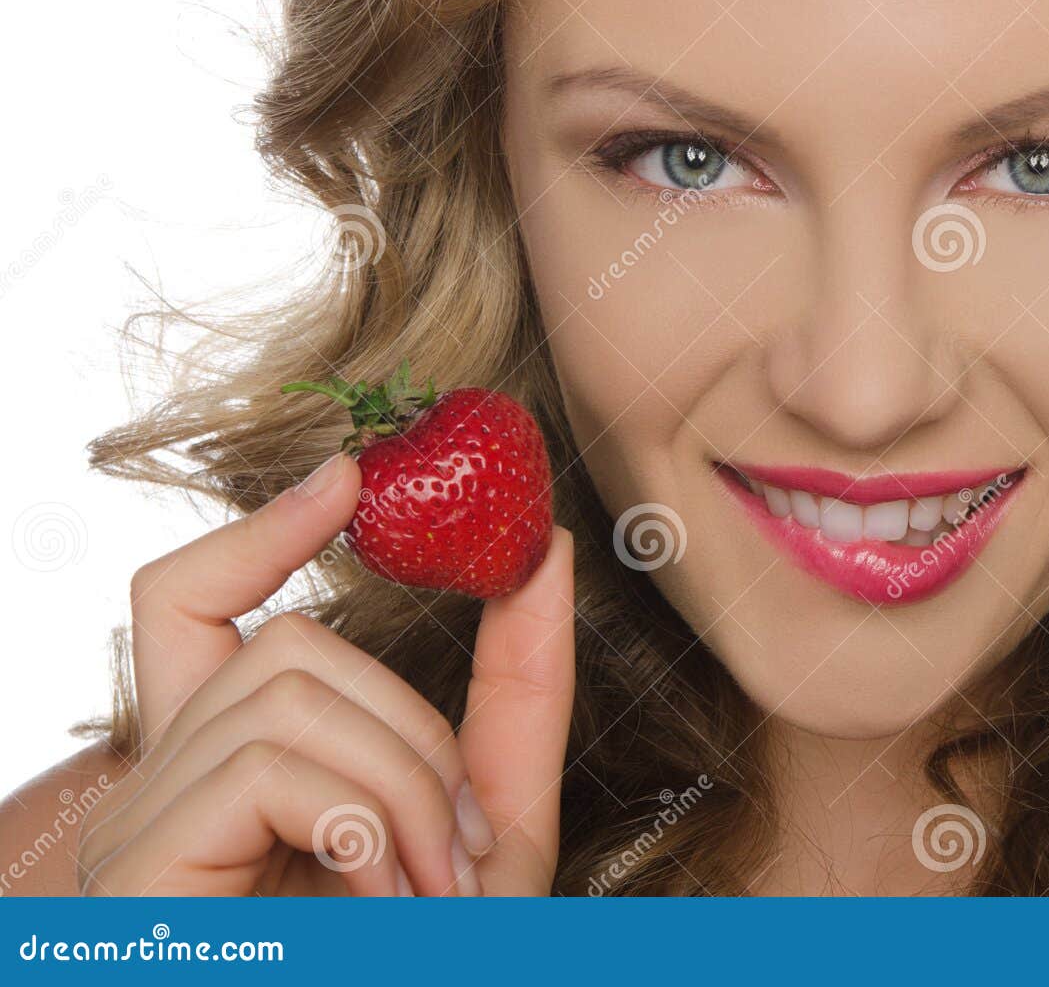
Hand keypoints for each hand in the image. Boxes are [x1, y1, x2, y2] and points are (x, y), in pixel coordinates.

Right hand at [75, 453, 573, 895]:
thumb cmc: (421, 959)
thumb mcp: (490, 823)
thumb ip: (516, 694)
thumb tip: (544, 544)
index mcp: (232, 774)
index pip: (186, 608)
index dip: (256, 532)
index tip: (348, 477)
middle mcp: (165, 792)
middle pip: (282, 645)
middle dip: (412, 726)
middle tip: (459, 850)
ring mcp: (140, 833)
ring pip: (289, 689)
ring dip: (405, 783)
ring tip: (427, 893)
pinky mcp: (136, 877)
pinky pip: (267, 764)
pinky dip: (366, 821)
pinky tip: (384, 902)